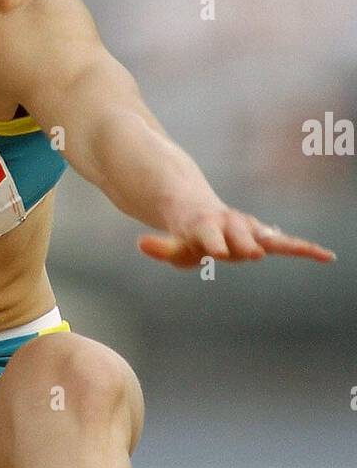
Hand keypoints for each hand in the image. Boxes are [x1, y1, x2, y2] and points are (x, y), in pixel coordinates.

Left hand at [137, 207, 336, 267]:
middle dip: (246, 243)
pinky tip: (326, 257)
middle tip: (253, 254)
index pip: (209, 235)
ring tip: (310, 252)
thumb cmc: (187, 235)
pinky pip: (286, 243)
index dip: (213, 242)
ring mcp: (249, 228)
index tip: (218, 252)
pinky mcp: (263, 236)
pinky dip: (304, 248)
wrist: (203, 210)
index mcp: (205, 225)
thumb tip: (141, 242)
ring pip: (266, 236)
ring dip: (283, 244)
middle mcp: (230, 223)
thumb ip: (161, 247)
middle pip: (240, 234)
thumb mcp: (172, 244)